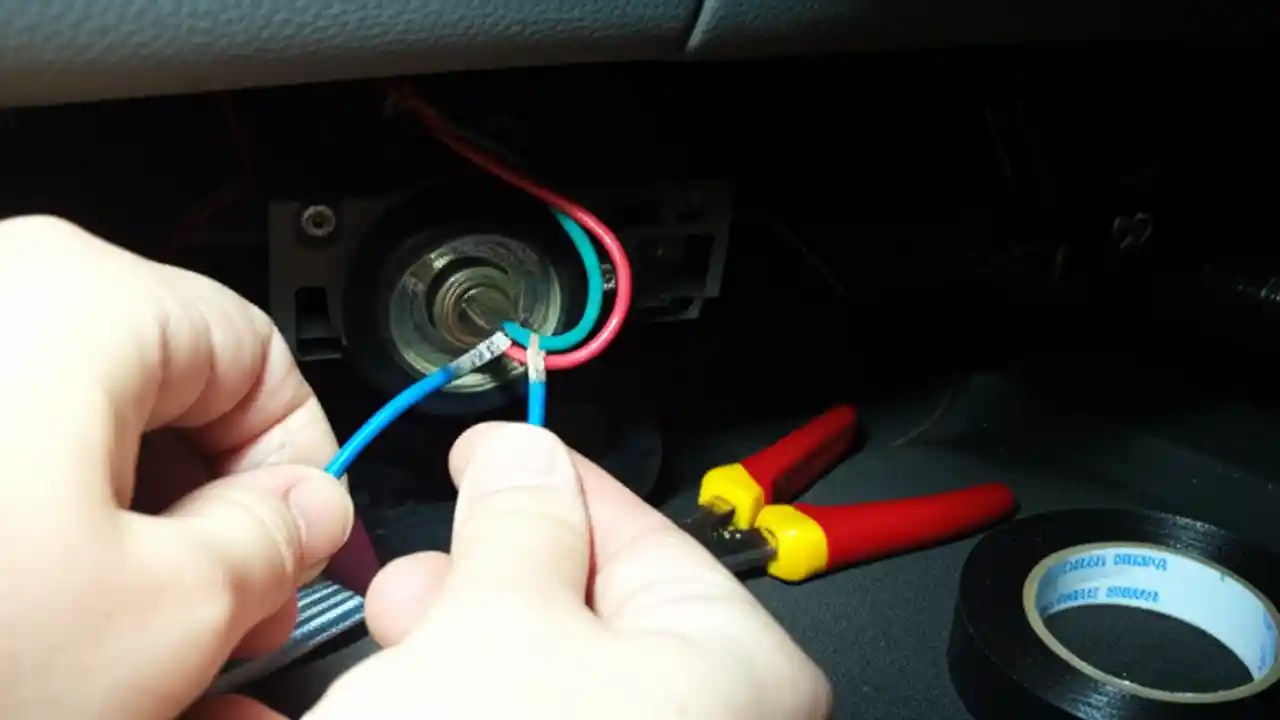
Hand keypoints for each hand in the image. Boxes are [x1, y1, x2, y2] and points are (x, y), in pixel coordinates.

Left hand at [0, 216, 353, 717]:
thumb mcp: (167, 610)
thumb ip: (275, 543)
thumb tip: (301, 516)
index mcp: (79, 296)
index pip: (264, 358)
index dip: (304, 470)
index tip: (297, 554)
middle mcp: (2, 301)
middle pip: (170, 411)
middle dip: (209, 532)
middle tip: (217, 626)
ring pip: (79, 459)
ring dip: (129, 560)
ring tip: (137, 659)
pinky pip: (10, 476)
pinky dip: (44, 554)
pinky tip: (57, 640)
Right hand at [205, 423, 830, 718]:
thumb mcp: (504, 627)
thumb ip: (516, 523)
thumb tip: (521, 453)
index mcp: (728, 666)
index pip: (633, 528)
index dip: (542, 479)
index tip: (490, 449)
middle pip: (573, 618)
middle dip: (472, 590)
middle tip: (407, 585)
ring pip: (522, 692)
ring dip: (438, 667)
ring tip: (375, 674)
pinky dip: (433, 714)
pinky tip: (359, 710)